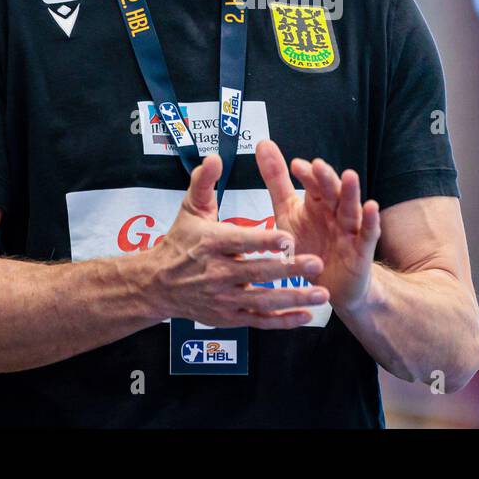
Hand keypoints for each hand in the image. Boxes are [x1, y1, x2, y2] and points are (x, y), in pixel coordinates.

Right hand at [149, 154, 329, 328]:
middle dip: (289, 269)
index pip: (241, 242)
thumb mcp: (189, 209)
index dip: (264, 241)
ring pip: (263, 300)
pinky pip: (259, 321)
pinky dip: (283, 321)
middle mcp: (217, 274)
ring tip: (321, 292)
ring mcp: (224, 298)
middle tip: (317, 263)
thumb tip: (214, 158)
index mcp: (211, 244)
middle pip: (257, 273)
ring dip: (294, 297)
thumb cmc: (179, 242)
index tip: (287, 237)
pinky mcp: (229, 317)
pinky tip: (306, 315)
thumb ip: (203, 182)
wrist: (157, 285)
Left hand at [255, 140, 380, 313]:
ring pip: (351, 208)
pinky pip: (368, 234)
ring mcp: (351, 229)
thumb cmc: (310, 245)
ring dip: (350, 193)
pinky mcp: (362, 250)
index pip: (312, 185)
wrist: (330, 284)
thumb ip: (276, 181)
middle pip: (332, 192)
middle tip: (318, 165)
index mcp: (317, 203)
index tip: (295, 166)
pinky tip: (372, 207)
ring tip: (349, 176)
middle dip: (325, 179)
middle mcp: (335, 212)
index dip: (306, 176)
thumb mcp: (288, 213)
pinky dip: (371, 221)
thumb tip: (264, 144)